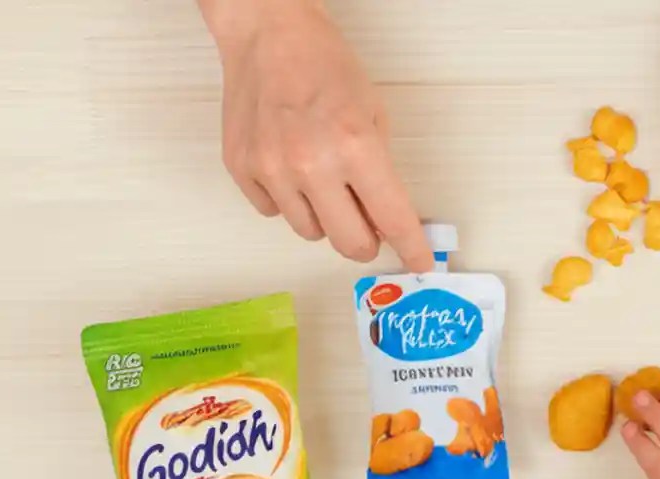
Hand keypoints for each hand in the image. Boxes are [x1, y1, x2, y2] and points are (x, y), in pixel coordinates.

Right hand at [199, 0, 432, 270]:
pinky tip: (290, 166)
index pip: (392, 218)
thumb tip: (385, 223)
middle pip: (349, 243)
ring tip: (322, 178)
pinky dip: (288, 200)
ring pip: (310, 232)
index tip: (418, 262)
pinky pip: (273, 212)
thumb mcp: (374, 114)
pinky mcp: (241, 170)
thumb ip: (381, 173)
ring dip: (324, 217)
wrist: (268, 36)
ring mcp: (271, 169)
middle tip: (368, 227)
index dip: (410, 248)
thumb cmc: (327, 68)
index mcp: (355, 146)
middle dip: (365, 241)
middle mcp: (311, 164)